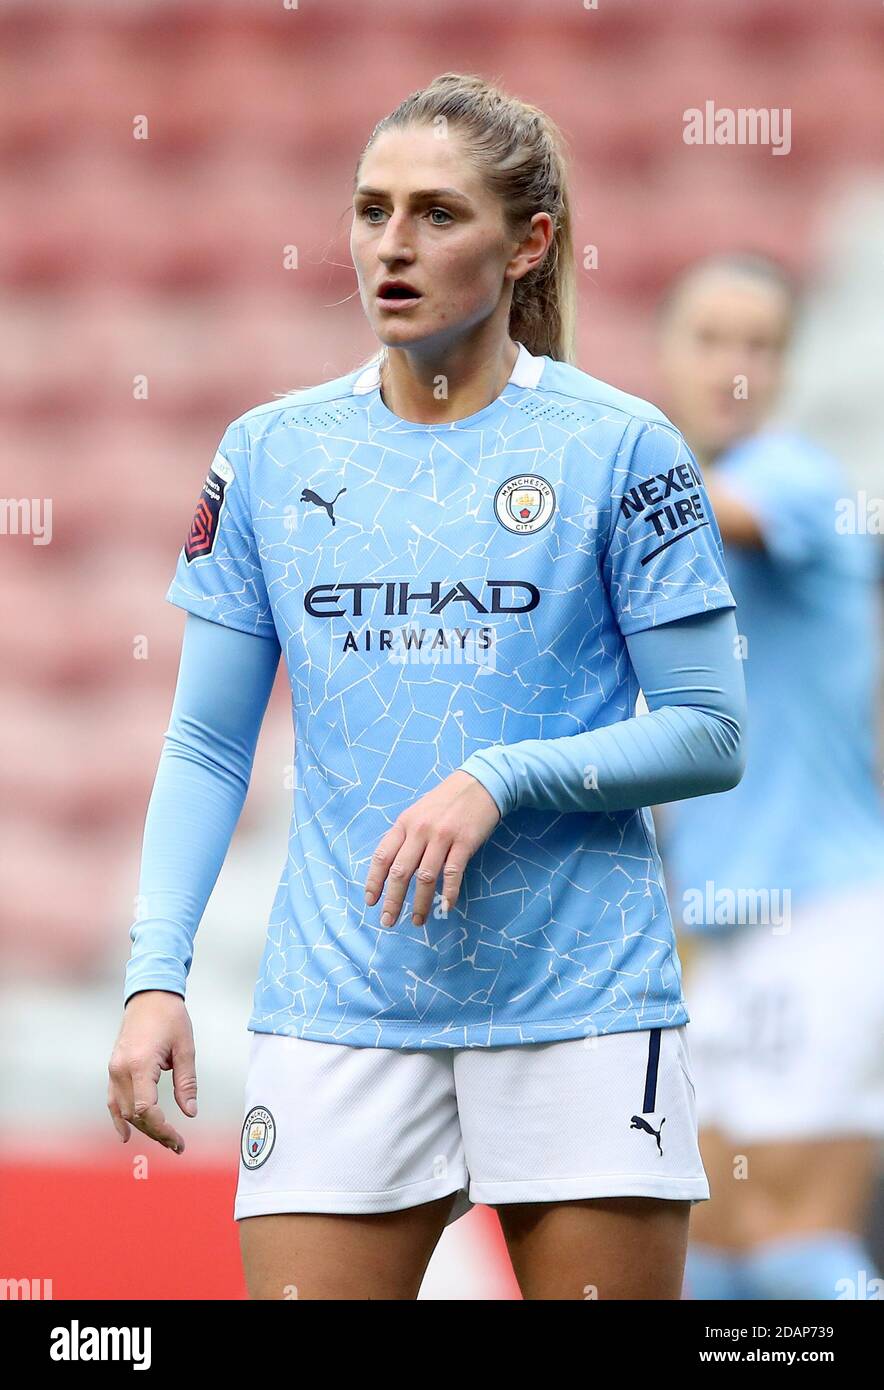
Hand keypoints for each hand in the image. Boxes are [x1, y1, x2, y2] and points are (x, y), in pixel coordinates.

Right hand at [107, 991, 197, 1153]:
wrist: (149, 995)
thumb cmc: (171, 1017)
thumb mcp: (186, 1048)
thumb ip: (187, 1082)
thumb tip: (190, 1112)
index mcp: (140, 1064)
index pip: (147, 1109)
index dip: (162, 1129)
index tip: (179, 1140)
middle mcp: (122, 1070)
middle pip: (135, 1114)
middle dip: (156, 1132)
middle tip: (178, 1145)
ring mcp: (114, 1070)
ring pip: (124, 1111)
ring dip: (142, 1128)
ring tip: (165, 1139)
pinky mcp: (113, 1068)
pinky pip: (112, 1100)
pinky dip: (118, 1119)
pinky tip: (126, 1135)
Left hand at [364, 770, 501, 927]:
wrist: (479, 783)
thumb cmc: (446, 801)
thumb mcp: (418, 813)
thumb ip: (405, 837)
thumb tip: (392, 870)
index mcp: (404, 823)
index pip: (382, 857)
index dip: (374, 882)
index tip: (370, 902)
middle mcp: (419, 830)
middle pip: (400, 872)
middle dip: (392, 900)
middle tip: (387, 921)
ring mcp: (442, 836)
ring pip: (425, 877)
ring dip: (419, 903)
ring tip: (417, 921)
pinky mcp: (464, 842)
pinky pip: (453, 873)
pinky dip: (448, 893)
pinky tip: (445, 908)